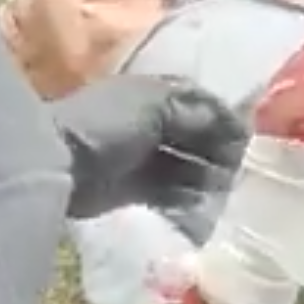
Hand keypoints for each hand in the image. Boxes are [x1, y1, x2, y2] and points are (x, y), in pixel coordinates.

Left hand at [52, 75, 248, 218]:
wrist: (57, 164)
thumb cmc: (105, 126)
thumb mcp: (153, 109)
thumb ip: (191, 115)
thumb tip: (224, 122)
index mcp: (153, 95)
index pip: (198, 103)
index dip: (223, 119)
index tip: (247, 140)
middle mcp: (149, 124)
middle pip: (195, 137)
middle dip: (219, 151)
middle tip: (240, 171)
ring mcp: (141, 159)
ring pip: (186, 168)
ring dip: (206, 178)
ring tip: (223, 192)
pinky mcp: (133, 190)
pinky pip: (169, 195)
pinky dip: (186, 200)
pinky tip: (201, 208)